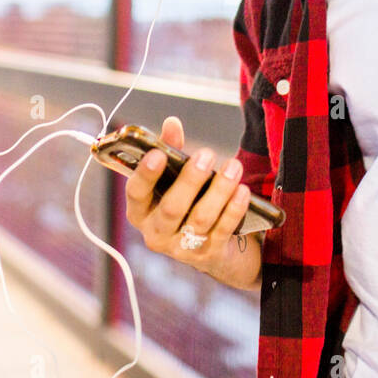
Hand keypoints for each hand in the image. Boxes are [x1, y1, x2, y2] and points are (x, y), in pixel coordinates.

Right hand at [124, 116, 259, 287]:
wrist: (208, 247)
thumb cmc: (185, 203)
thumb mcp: (172, 179)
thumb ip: (170, 150)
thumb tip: (172, 123)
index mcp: (140, 212)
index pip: (135, 193)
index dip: (145, 174)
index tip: (158, 154)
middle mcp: (156, 233)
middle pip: (171, 208)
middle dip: (190, 180)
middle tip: (206, 154)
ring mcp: (182, 248)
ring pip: (200, 218)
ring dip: (219, 190)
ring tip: (233, 166)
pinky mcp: (208, 254)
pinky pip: (222, 230)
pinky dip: (233, 209)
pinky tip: (242, 190)